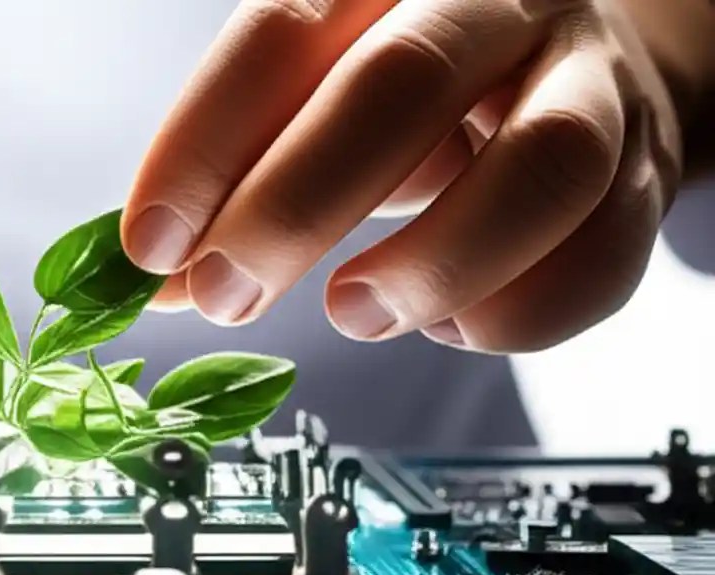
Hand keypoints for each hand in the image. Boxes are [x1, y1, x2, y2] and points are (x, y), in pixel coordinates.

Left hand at [126, 0, 693, 351]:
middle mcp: (498, 6)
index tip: (150, 245)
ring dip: (430, 264)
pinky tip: (450, 324)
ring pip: (540, 166)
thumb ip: (239, 180)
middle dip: (293, 207)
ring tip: (353, 312)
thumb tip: (156, 282)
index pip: (281, 31)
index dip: (203, 143)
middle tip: (225, 292)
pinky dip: (516, 312)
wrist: (586, 68)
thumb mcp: (319, 105)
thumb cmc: (425, 94)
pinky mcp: (644, 170)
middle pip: (401, 84)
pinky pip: (602, 251)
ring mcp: (588, 82)